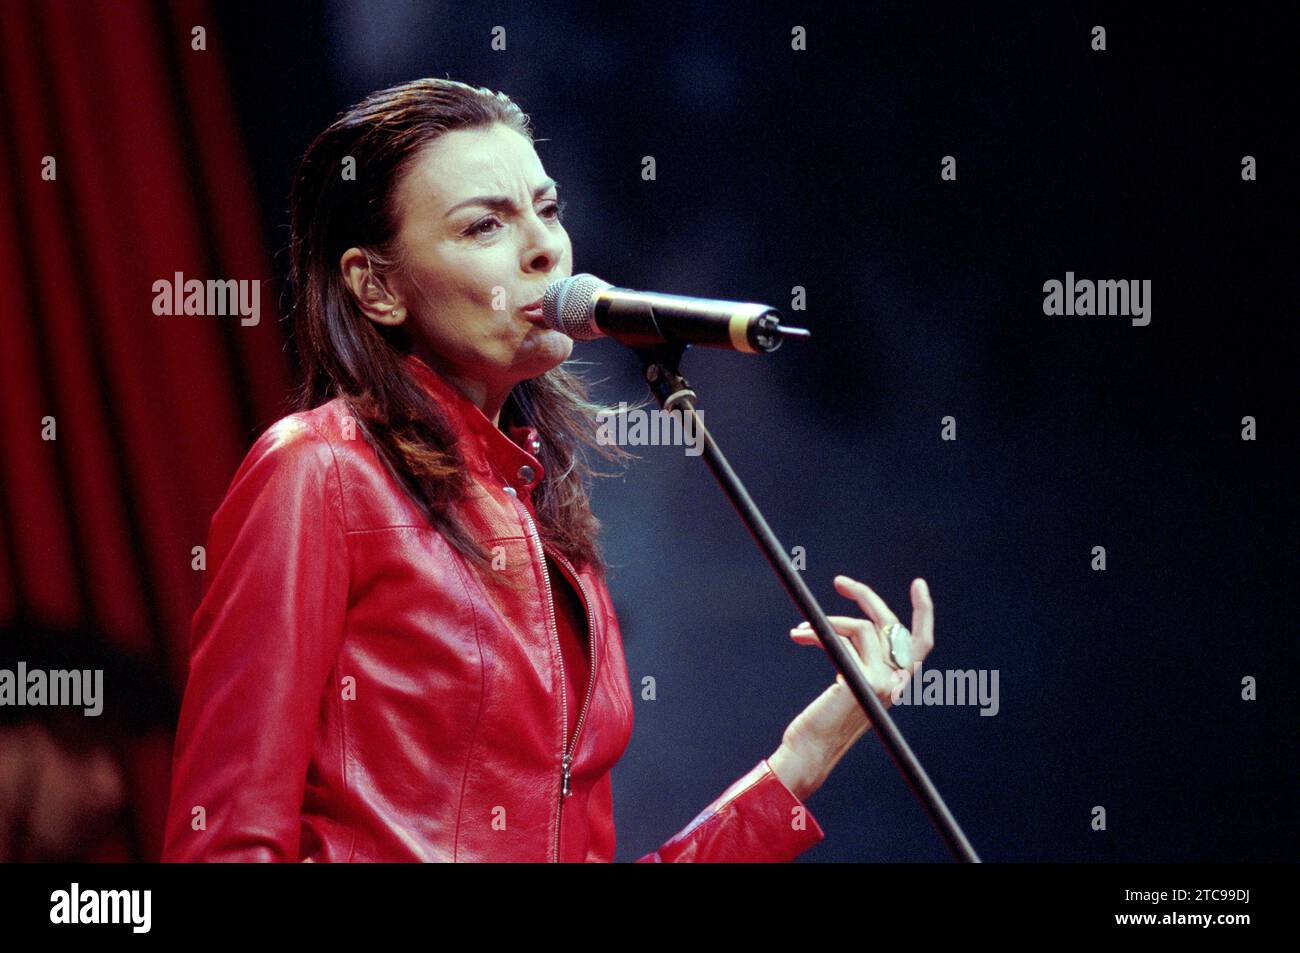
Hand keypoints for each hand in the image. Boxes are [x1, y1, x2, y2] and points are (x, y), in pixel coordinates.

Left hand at [768, 575, 934, 799]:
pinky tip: (799, 636)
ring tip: (801, 629)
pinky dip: (818, 633)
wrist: (810, 749)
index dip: (923, 612)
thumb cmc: (822, 719)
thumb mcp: (847, 681)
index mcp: (896, 683)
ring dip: (829, 621)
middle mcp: (896, 683)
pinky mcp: (863, 681)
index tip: (919, 584)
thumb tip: (844, 626)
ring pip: (863, 628)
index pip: (922, 643)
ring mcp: (883, 682)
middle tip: (839, 581)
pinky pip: (842, 640)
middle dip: (866, 595)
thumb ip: (856, 658)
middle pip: (892, 624)